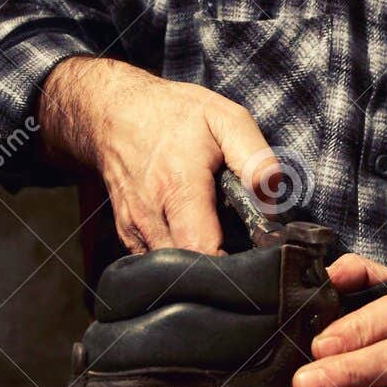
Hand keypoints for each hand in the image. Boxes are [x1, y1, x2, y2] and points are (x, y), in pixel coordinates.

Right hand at [39, 56, 280, 253]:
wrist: (114, 112)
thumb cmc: (175, 114)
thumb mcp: (226, 119)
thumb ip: (255, 159)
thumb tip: (273, 201)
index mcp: (179, 186)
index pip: (203, 250)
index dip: (231, 264)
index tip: (254, 260)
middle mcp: (150, 215)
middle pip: (187, 271)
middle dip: (218, 270)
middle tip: (242, 254)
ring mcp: (134, 229)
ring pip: (170, 273)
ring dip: (197, 266)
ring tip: (218, 243)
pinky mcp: (126, 236)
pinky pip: (155, 263)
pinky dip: (177, 260)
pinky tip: (193, 238)